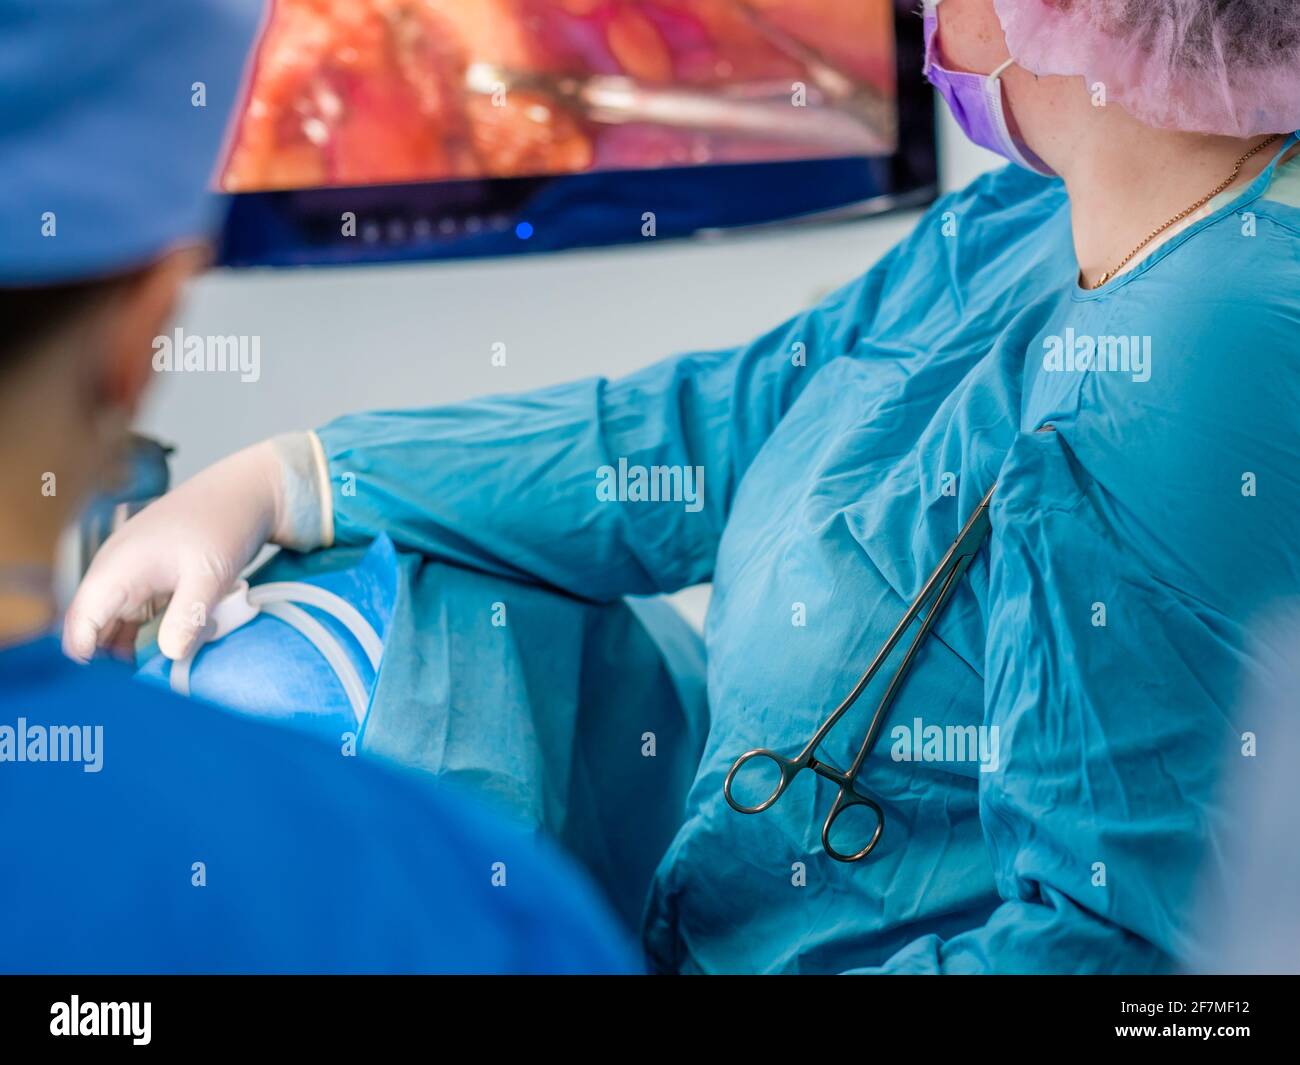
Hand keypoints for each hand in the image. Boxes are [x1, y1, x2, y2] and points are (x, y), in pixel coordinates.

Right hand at [63, 438, 302, 661]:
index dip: (89, 658)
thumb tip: (169, 655)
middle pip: (97, 630)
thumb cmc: (224, 522)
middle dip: (118, 659)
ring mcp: (132, 576)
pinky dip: (158, 631)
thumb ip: (188, 616)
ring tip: (175, 659)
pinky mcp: (151, 580)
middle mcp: (115, 573)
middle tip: (154, 680)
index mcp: (117, 568)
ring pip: (121, 626)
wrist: (246, 491)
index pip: (80, 623)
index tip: (117, 685)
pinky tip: (186, 638)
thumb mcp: (211, 574)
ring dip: (142, 646)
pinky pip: (142, 616)